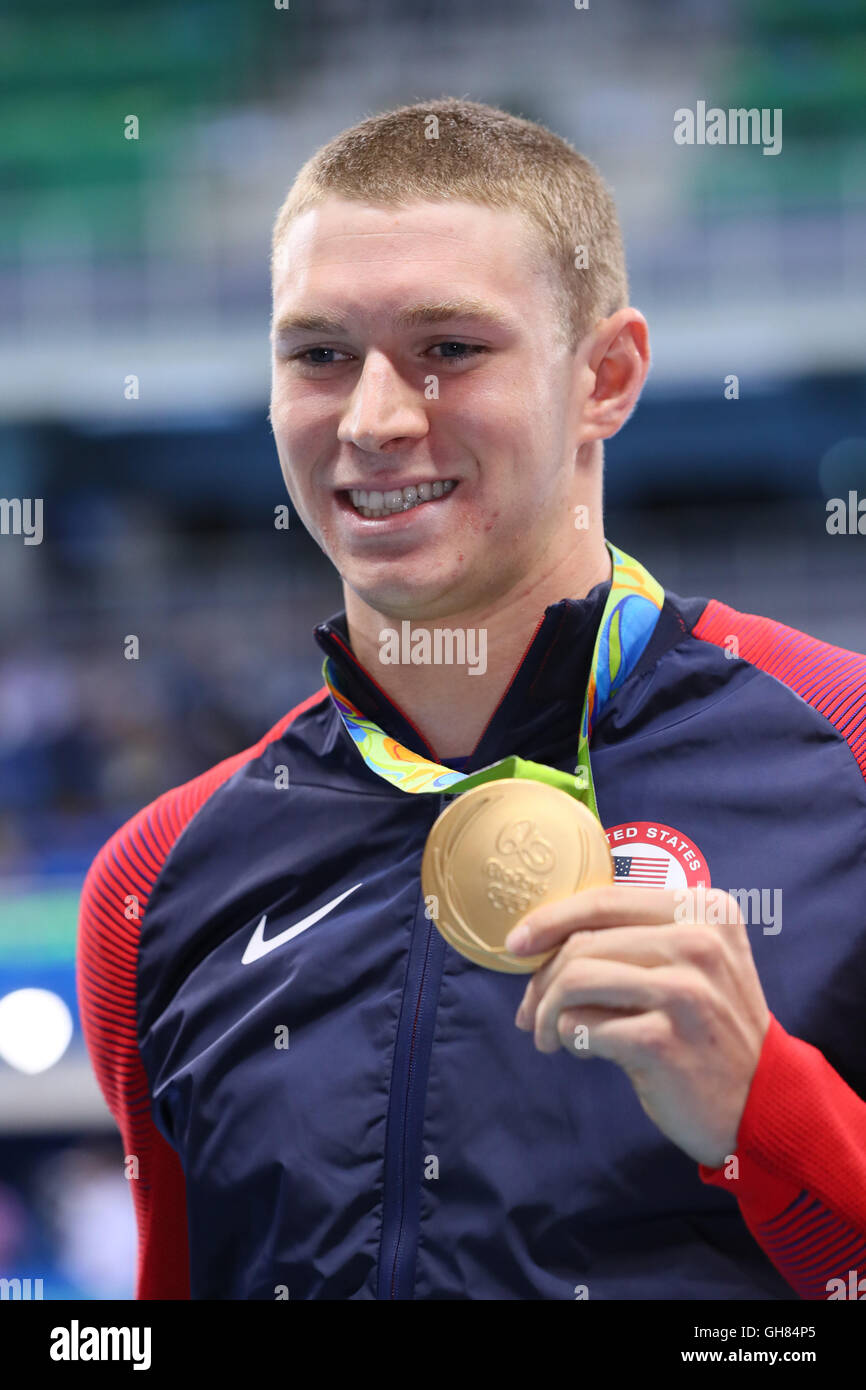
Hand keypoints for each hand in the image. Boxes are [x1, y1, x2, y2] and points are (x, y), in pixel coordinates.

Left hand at [505, 885, 770, 1166]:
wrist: (762, 1103)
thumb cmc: (710, 1028)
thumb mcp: (694, 963)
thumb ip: (636, 937)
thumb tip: (542, 938)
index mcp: (704, 909)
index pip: (606, 899)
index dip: (550, 919)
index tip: (516, 944)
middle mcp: (699, 942)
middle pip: (583, 942)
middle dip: (542, 980)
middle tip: (531, 1014)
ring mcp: (684, 991)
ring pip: (575, 979)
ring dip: (548, 1012)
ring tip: (550, 1036)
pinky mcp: (663, 1040)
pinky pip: (583, 1025)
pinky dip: (570, 1039)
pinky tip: (583, 1051)